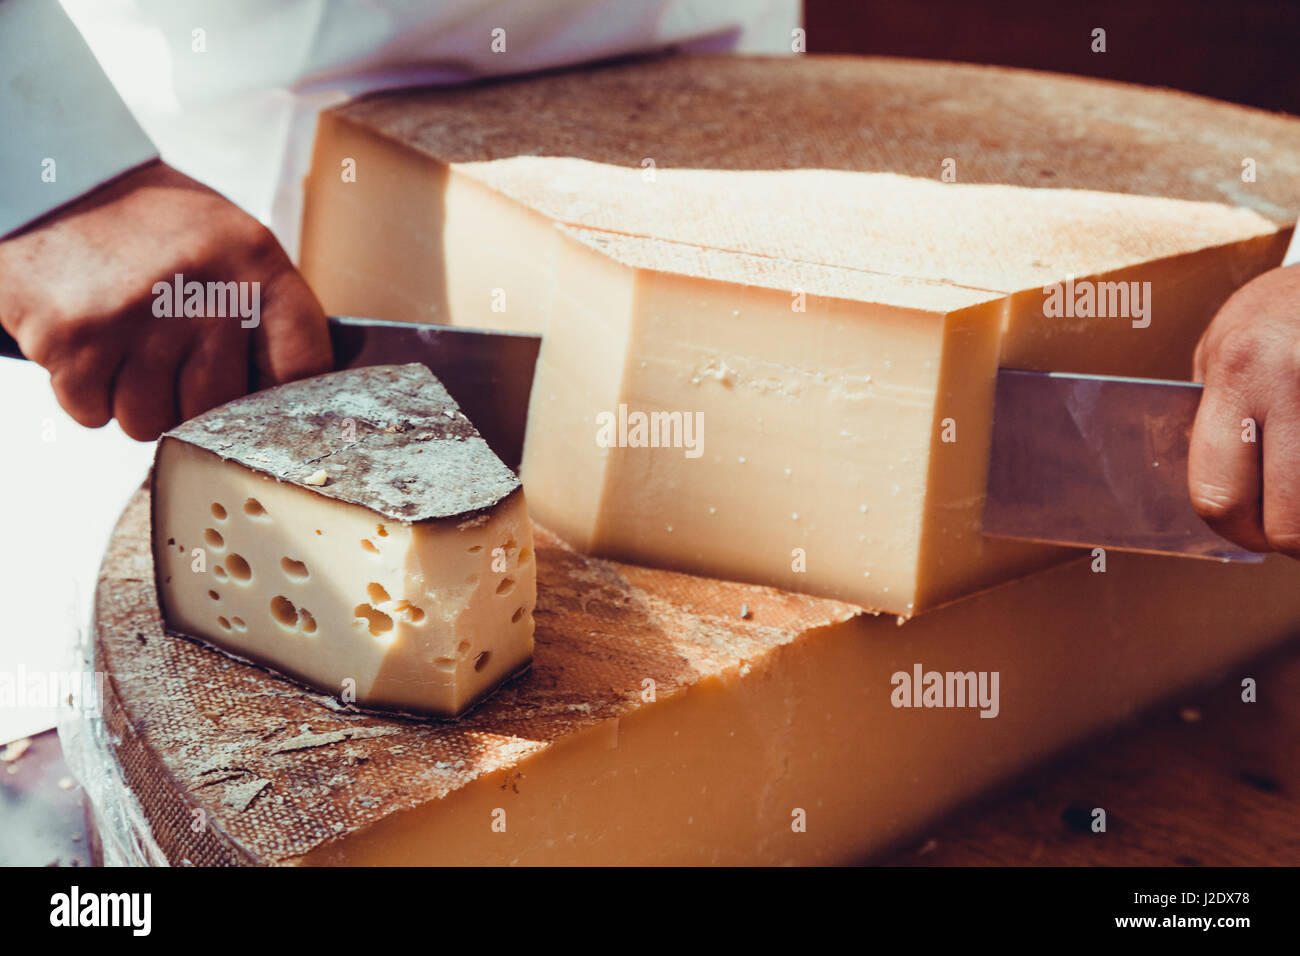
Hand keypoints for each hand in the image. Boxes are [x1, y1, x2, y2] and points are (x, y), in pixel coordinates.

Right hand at [0, 160, 330, 439]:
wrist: (54, 181)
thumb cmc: (155, 226)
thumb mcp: (233, 244)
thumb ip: (268, 313)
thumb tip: (291, 398)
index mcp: (256, 262)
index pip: (304, 365)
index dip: (280, 394)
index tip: (258, 394)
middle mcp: (203, 290)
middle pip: (217, 409)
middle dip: (192, 403)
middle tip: (170, 363)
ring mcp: (136, 317)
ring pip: (150, 421)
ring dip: (135, 401)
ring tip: (126, 348)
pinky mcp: (74, 340)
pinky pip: (93, 413)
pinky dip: (87, 394)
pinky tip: (90, 348)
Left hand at [1190, 263, 1299, 555]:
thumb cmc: (1285, 308)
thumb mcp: (1225, 345)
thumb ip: (1214, 415)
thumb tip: (1219, 493)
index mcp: (1241, 371)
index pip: (1219, 495)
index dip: (1236, 531)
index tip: (1250, 531)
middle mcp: (1296, 381)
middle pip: (1289, 524)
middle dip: (1290, 539)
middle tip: (1291, 523)